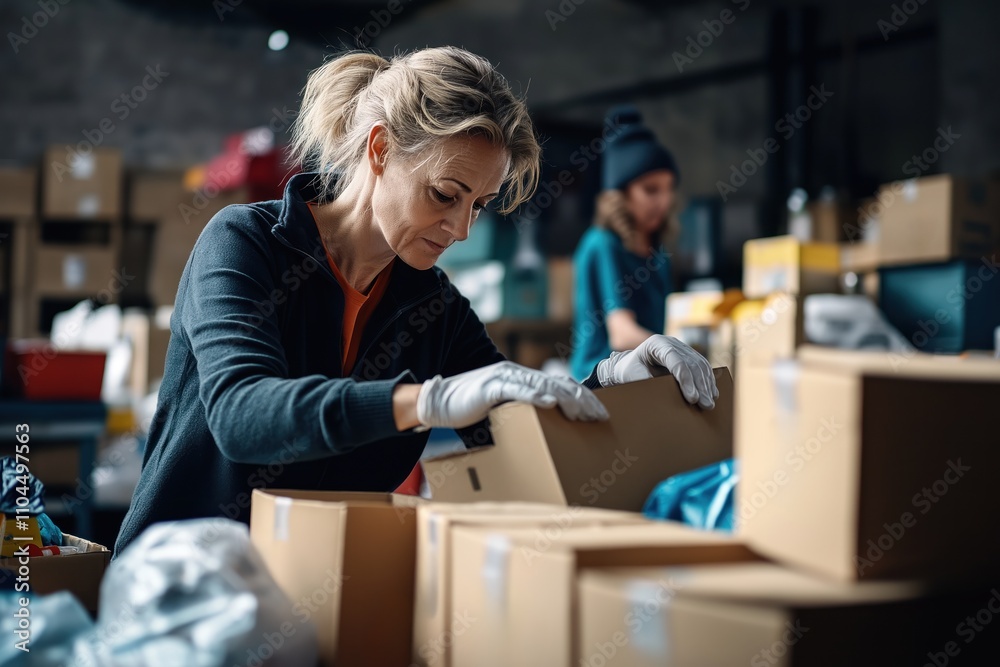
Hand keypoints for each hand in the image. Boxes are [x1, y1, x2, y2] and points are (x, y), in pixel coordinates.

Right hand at [416, 361, 608, 428]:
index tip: (599, 413)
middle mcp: (516, 373)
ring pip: (543, 385)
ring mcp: (504, 377)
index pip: (559, 384)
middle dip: (582, 400)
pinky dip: (535, 395)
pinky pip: (517, 390)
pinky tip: (549, 403)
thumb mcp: (501, 408)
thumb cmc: (469, 408)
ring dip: (566, 399)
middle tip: (600, 416)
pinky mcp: (491, 387)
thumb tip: (543, 421)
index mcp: (521, 378)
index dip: (581, 397)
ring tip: (583, 412)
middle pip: (558, 383)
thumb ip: (520, 409)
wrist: (437, 402)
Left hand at [596, 335, 717, 408]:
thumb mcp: (632, 378)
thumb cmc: (628, 372)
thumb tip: (668, 397)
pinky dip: (707, 380)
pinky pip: (702, 366)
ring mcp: (681, 348)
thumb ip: (648, 384)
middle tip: (705, 405)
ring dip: (706, 384)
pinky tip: (711, 394)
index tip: (692, 398)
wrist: (627, 366)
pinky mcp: (687, 355)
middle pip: (691, 363)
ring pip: (700, 364)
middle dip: (700, 385)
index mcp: (656, 343)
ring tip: (710, 403)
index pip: (676, 360)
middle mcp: (671, 343)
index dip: (686, 379)